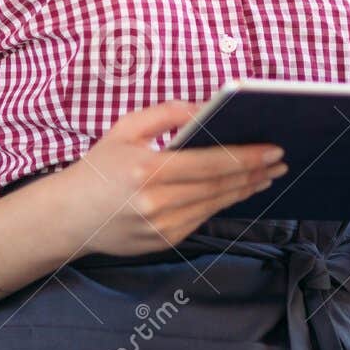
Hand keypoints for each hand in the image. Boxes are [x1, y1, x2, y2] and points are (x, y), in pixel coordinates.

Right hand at [61, 100, 287, 255]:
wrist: (69, 217)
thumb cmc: (99, 167)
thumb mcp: (126, 128)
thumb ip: (167, 113)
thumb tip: (206, 108)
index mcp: (148, 169)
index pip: (212, 162)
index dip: (247, 156)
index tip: (273, 148)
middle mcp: (158, 202)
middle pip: (221, 185)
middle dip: (255, 172)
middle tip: (280, 160)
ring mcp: (163, 226)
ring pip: (217, 204)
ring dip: (246, 188)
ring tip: (267, 174)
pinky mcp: (166, 241)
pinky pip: (203, 216)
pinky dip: (224, 201)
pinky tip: (238, 189)